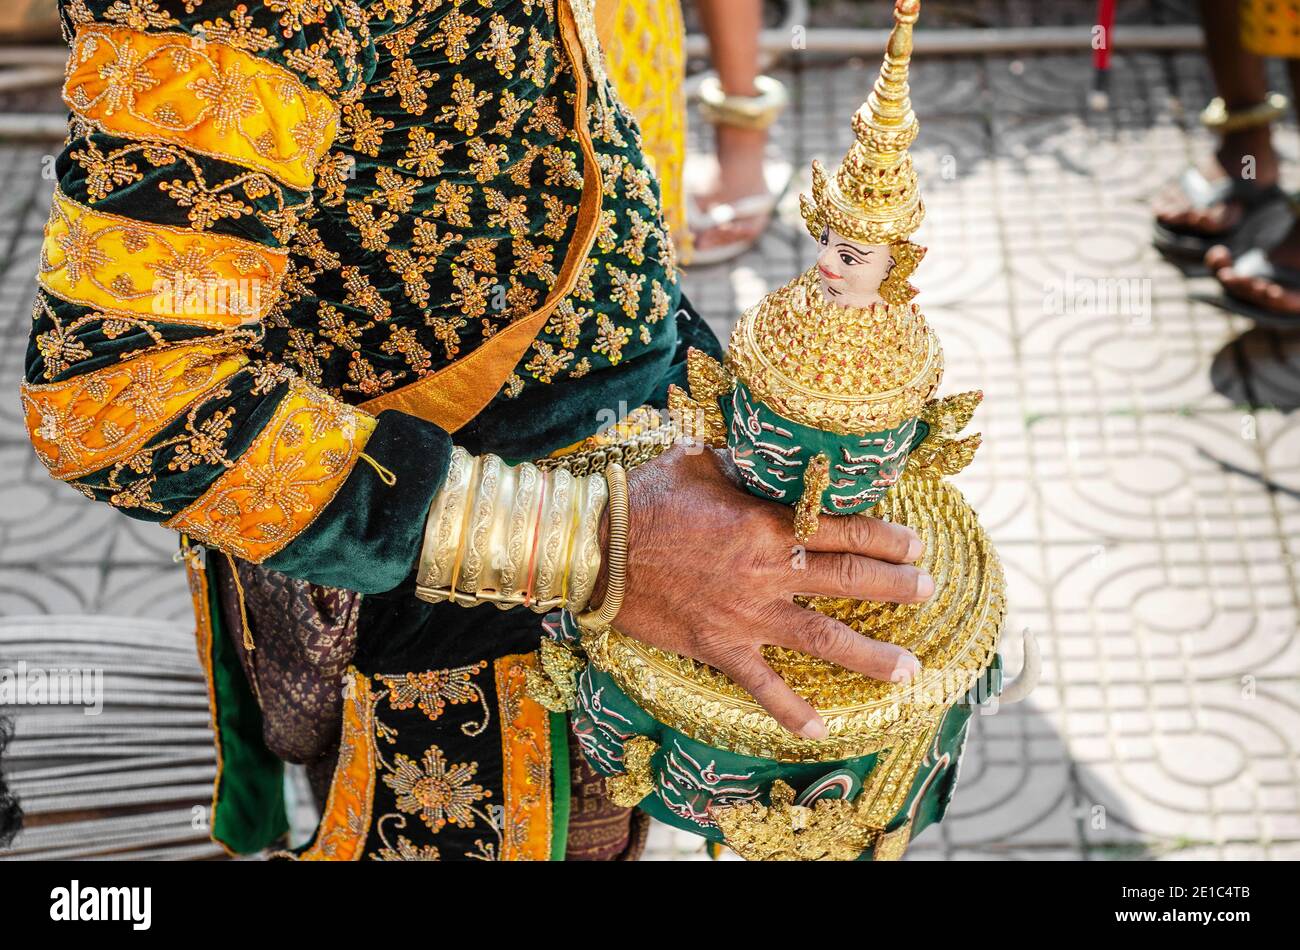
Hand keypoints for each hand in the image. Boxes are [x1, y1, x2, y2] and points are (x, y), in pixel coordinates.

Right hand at [593, 444, 932, 739]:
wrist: (594, 548)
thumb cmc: (643, 498)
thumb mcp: (697, 462)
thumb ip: (741, 463)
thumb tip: (766, 448)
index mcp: (766, 524)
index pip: (843, 530)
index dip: (887, 539)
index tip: (916, 547)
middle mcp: (766, 572)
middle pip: (847, 580)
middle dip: (895, 587)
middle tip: (929, 592)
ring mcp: (745, 615)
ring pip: (823, 639)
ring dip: (871, 656)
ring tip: (908, 670)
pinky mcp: (718, 647)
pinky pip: (762, 685)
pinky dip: (790, 710)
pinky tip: (820, 729)